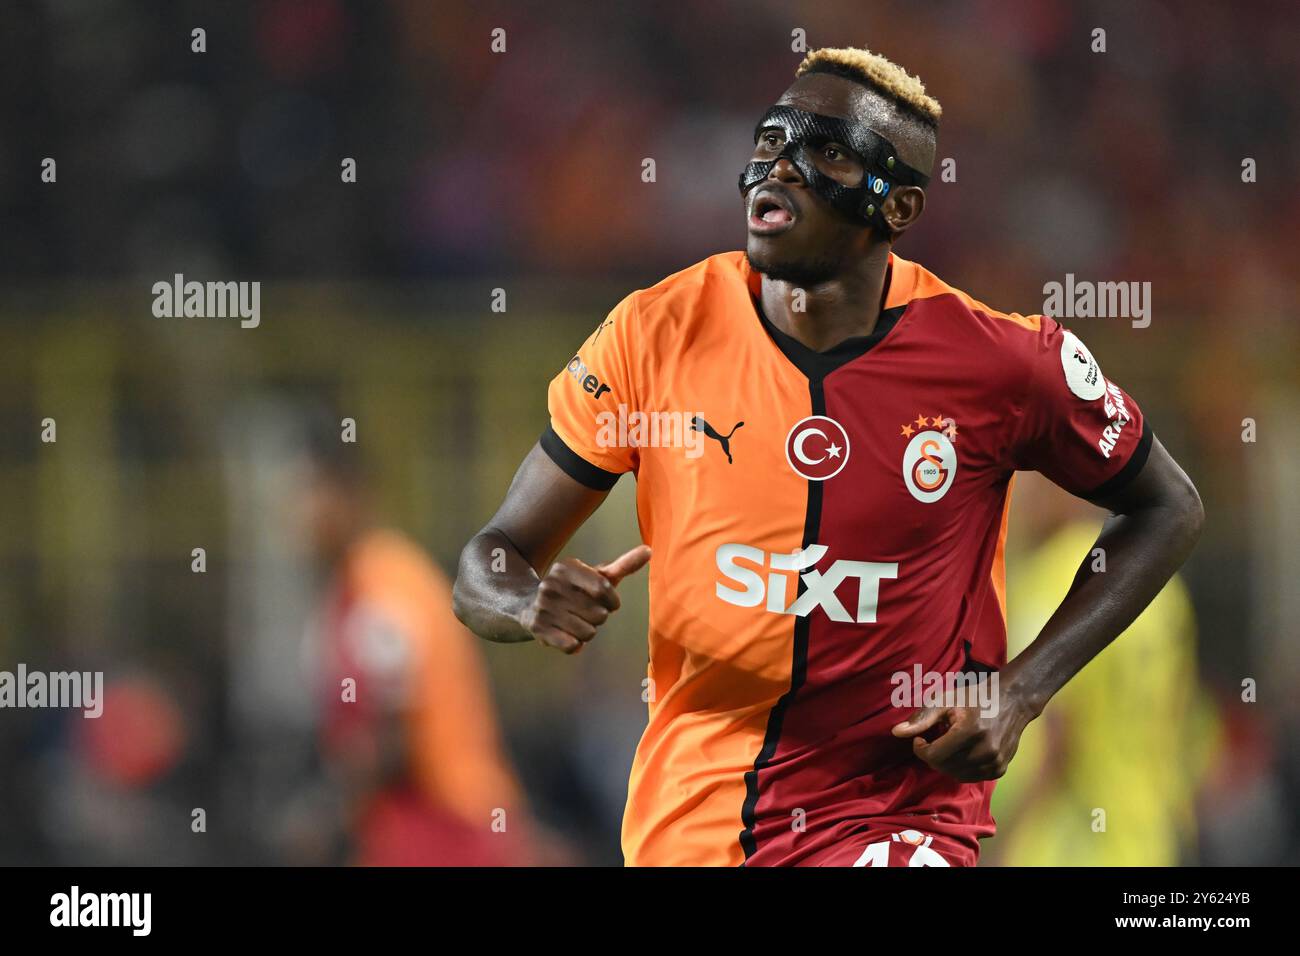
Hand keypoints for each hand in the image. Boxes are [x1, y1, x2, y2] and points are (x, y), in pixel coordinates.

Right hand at [519, 545, 650, 653]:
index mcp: (567, 568)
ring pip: (588, 633)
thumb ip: (623, 565)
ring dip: (587, 631)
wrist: (529, 604)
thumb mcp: (596, 575)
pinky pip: (573, 646)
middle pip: (599, 615)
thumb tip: (649, 550)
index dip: (612, 601)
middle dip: (598, 617)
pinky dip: (575, 644)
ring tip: (574, 621)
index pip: (604, 589)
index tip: (607, 602)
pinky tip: (565, 633)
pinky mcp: (538, 628)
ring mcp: (543, 607)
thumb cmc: (574, 590)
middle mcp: (552, 585)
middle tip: (584, 612)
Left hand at [890, 676, 1038, 781]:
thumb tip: (896, 733)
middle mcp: (986, 751)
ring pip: (956, 775)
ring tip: (949, 744)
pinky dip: (960, 768)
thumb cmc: (975, 698)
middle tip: (934, 740)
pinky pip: (970, 777)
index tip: (920, 739)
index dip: (921, 749)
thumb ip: (921, 718)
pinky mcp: (1000, 770)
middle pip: (944, 767)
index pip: (934, 756)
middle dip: (932, 755)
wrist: (1012, 702)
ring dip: (945, 763)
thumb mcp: (945, 700)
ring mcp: (995, 763)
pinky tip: (962, 751)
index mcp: (971, 731)